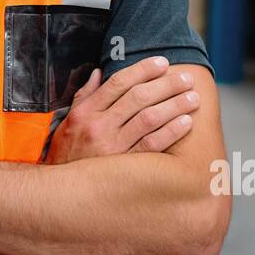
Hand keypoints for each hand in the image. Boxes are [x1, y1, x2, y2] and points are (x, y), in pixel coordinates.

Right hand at [46, 57, 198, 164]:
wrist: (61, 191)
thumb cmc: (67, 153)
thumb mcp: (69, 121)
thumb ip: (85, 95)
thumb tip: (100, 73)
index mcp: (86, 112)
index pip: (118, 82)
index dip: (143, 70)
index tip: (162, 63)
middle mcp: (99, 126)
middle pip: (138, 97)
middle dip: (166, 84)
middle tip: (186, 78)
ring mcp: (113, 147)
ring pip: (149, 118)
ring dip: (174, 105)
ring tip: (193, 98)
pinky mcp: (125, 167)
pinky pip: (153, 145)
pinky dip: (171, 131)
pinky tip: (186, 122)